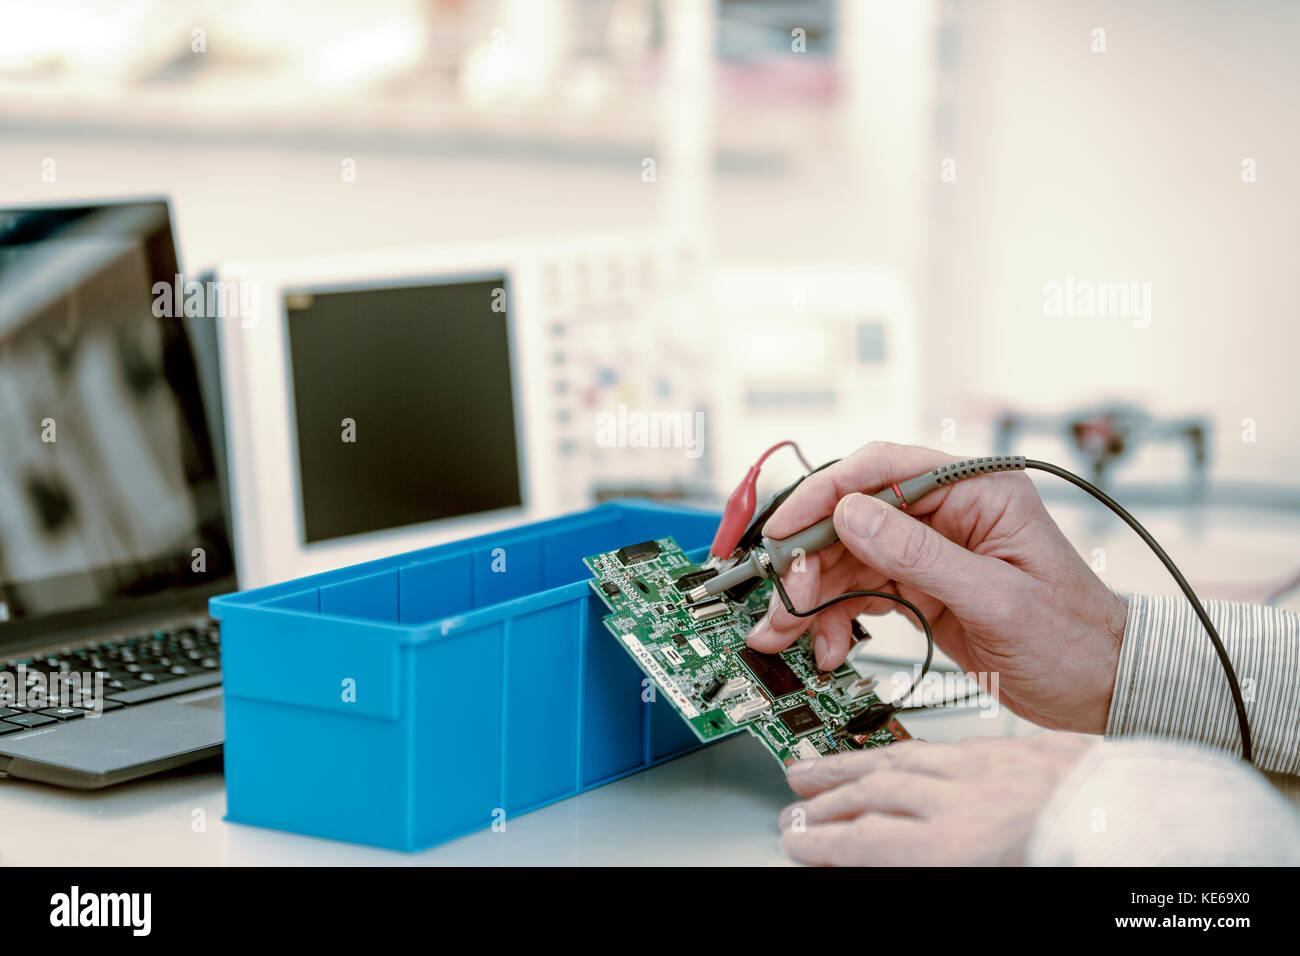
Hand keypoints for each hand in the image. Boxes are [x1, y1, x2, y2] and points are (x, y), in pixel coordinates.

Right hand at [746, 441, 1127, 733]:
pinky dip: (833, 617)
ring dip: (810, 596)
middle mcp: (948, 512)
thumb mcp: (997, 599)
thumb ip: (921, 556)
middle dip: (808, 560)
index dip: (825, 495)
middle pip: (852, 518)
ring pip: (846, 558)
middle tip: (781, 598)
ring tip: (783, 632)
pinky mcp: (920, 586)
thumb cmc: (1074, 640)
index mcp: (978, 490)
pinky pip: (860, 591)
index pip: (882, 470)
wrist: (1102, 690)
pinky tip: (825, 644)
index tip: (785, 529)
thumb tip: (851, 515)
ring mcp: (931, 550)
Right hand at [779, 734, 1094, 865]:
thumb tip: (881, 857)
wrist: (1151, 811)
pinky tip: (886, 756)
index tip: (794, 842)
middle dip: (826, 801)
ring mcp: (985, 770)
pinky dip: (901, 752)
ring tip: (814, 773)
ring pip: (900, 763)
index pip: (868, 841)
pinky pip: (939, 747)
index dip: (822, 841)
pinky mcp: (1006, 753)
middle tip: (791, 808)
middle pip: (876, 795)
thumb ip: (933, 855)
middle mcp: (967, 799)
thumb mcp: (995, 870)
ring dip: (849, 769)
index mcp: (962, 842)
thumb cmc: (1092, 853)